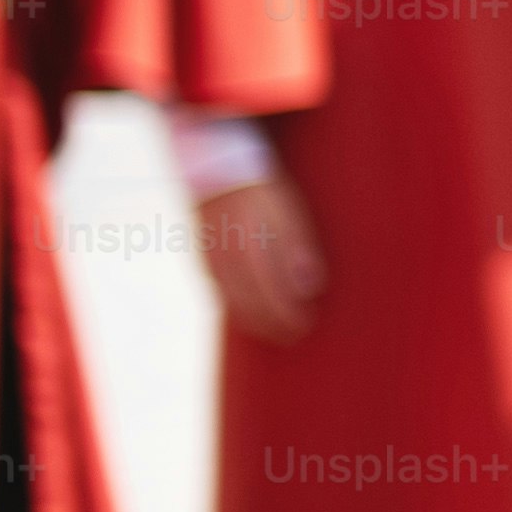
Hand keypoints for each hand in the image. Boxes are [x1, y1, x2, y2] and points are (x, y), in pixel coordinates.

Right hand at [198, 177, 327, 342]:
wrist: (218, 175)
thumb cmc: (262, 193)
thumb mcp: (289, 215)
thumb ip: (298, 250)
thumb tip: (309, 289)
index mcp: (250, 248)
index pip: (270, 296)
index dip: (286, 316)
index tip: (304, 327)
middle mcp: (226, 260)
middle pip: (250, 305)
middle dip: (272, 325)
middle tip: (293, 336)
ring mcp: (210, 261)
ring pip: (232, 302)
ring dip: (253, 321)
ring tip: (273, 331)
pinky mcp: (201, 260)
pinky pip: (218, 292)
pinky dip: (235, 307)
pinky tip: (248, 312)